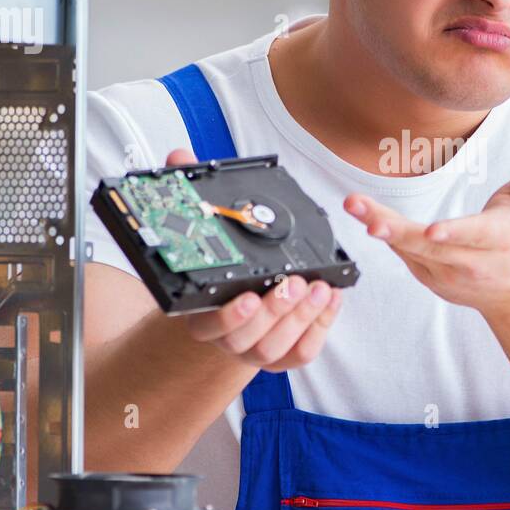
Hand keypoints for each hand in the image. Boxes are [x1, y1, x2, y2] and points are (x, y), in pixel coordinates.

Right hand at [165, 148, 344, 369]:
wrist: (227, 309)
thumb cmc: (217, 268)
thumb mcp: (204, 231)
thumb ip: (194, 195)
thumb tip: (179, 157)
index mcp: (199, 312)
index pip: (207, 324)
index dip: (229, 315)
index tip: (249, 296)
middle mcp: (226, 337)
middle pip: (246, 339)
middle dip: (275, 312)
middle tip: (295, 283)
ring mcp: (254, 348)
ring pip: (273, 349)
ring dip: (299, 319)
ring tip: (317, 288)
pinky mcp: (282, 353)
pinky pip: (301, 351)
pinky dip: (318, 328)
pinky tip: (330, 298)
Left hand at [343, 142, 509, 315]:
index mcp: (499, 241)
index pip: (475, 237)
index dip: (453, 234)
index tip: (432, 231)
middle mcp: (471, 263)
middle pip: (431, 247)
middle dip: (398, 232)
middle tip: (370, 218)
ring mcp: (448, 276)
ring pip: (410, 251)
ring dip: (380, 227)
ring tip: (355, 205)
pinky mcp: (431, 279)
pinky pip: (405, 255)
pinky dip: (386, 236)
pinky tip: (365, 214)